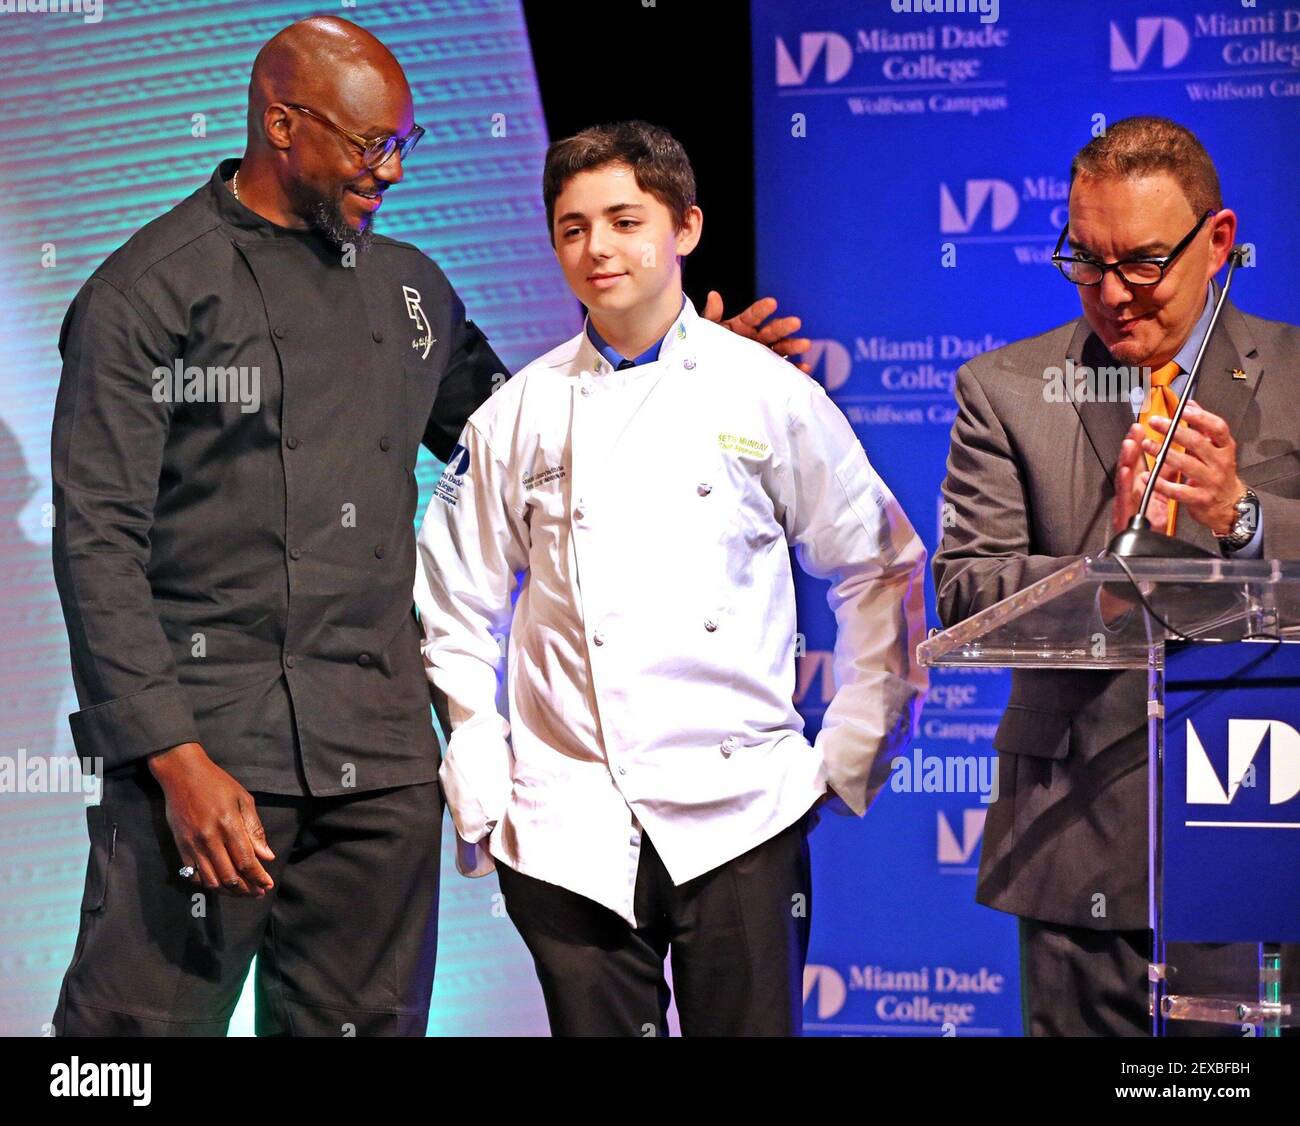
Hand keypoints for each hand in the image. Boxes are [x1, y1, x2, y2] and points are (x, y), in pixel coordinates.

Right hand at [148, 742, 275, 896]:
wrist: (182, 774)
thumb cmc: (217, 783)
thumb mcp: (243, 799)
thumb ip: (255, 829)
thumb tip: (267, 856)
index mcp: (229, 825)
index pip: (246, 861)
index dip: (258, 877)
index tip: (268, 885)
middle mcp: (210, 839)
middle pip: (229, 876)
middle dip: (246, 889)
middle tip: (258, 893)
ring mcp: (192, 845)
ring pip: (211, 880)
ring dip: (228, 892)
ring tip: (241, 892)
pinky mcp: (180, 847)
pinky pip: (193, 875)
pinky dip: (207, 884)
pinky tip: (219, 884)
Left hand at [700, 292, 812, 371]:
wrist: (703, 374)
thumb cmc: (704, 348)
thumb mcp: (705, 332)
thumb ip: (711, 315)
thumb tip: (714, 295)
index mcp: (741, 325)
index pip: (753, 315)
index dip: (762, 309)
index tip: (772, 303)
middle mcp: (755, 338)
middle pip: (772, 331)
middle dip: (784, 327)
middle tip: (796, 322)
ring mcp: (762, 354)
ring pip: (781, 348)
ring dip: (793, 345)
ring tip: (805, 344)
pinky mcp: (767, 370)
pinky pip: (782, 369)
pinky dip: (794, 368)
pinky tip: (804, 367)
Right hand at [1113, 421, 1173, 534]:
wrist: (1149, 545)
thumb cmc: (1151, 520)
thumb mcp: (1160, 492)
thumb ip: (1164, 474)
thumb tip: (1172, 455)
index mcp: (1140, 484)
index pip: (1139, 459)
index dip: (1138, 442)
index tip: (1141, 427)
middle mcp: (1131, 490)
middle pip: (1129, 464)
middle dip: (1131, 446)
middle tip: (1135, 430)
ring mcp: (1127, 501)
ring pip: (1125, 477)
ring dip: (1126, 459)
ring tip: (1130, 444)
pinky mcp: (1126, 513)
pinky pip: (1125, 497)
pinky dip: (1124, 484)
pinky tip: (1126, 471)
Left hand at [1142, 401, 1247, 535]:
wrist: (1230, 505)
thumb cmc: (1219, 474)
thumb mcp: (1218, 449)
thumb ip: (1204, 427)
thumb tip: (1191, 404)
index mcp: (1225, 449)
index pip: (1218, 428)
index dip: (1201, 417)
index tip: (1183, 409)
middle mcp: (1220, 463)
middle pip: (1198, 444)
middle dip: (1174, 431)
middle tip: (1155, 423)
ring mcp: (1211, 482)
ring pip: (1186, 465)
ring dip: (1163, 453)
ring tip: (1147, 444)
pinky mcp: (1200, 499)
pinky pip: (1177, 490)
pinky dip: (1160, 483)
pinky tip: (1146, 476)